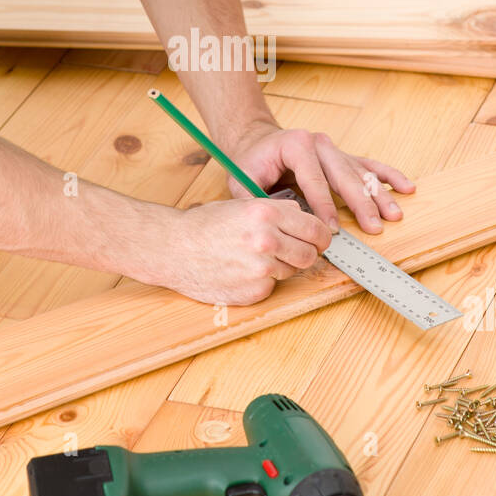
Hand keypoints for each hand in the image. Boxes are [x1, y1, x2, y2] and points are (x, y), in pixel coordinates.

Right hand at [151, 196, 333, 304]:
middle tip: (295, 252)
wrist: (174, 249)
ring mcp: (261, 268)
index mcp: (266, 213)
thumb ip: (275, 211)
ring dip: (282, 267)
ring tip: (256, 258)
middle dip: (306, 253)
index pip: (315, 229)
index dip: (321, 236)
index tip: (320, 240)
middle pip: (310, 254)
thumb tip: (303, 217)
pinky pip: (273, 286)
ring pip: (293, 271)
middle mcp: (267, 240)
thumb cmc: (203, 226)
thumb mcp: (242, 205)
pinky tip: (243, 271)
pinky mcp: (254, 291)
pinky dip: (263, 281)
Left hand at [226, 120, 415, 235]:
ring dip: (379, 195)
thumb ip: (251, 198)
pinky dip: (388, 177)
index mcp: (296, 145)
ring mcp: (334, 149)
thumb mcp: (241, 177)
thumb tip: (273, 222)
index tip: (332, 230)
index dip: (324, 206)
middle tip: (374, 226)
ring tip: (394, 214)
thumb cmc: (251, 161)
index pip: (314, 179)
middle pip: (344, 175)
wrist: (258, 141)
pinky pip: (369, 166)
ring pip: (361, 173)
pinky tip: (406, 188)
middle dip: (360, 204)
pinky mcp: (343, 157)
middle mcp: (320, 143)